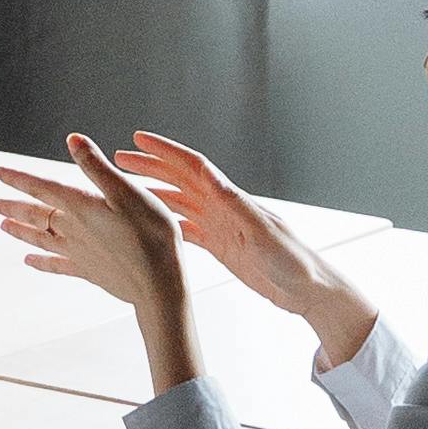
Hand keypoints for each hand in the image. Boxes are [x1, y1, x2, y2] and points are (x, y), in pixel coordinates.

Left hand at [0, 134, 197, 394]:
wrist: (159, 285)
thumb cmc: (151, 235)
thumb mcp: (128, 192)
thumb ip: (97, 167)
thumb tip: (72, 139)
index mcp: (81, 207)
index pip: (41, 188)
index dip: (18, 178)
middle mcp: (74, 230)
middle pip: (37, 215)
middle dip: (14, 206)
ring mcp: (79, 253)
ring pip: (41, 239)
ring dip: (21, 231)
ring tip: (3, 226)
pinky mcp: (89, 271)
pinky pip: (56, 265)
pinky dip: (41, 262)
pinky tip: (29, 262)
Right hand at [105, 138, 371, 367]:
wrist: (308, 290)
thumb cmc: (293, 262)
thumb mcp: (264, 233)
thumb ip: (237, 206)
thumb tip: (211, 178)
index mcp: (232, 199)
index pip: (193, 166)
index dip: (165, 150)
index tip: (139, 138)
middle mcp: (223, 207)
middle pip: (180, 180)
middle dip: (150, 167)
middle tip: (119, 159)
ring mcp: (221, 226)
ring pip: (180, 202)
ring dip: (154, 192)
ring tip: (128, 188)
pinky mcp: (222, 247)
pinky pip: (188, 229)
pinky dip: (168, 223)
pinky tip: (151, 225)